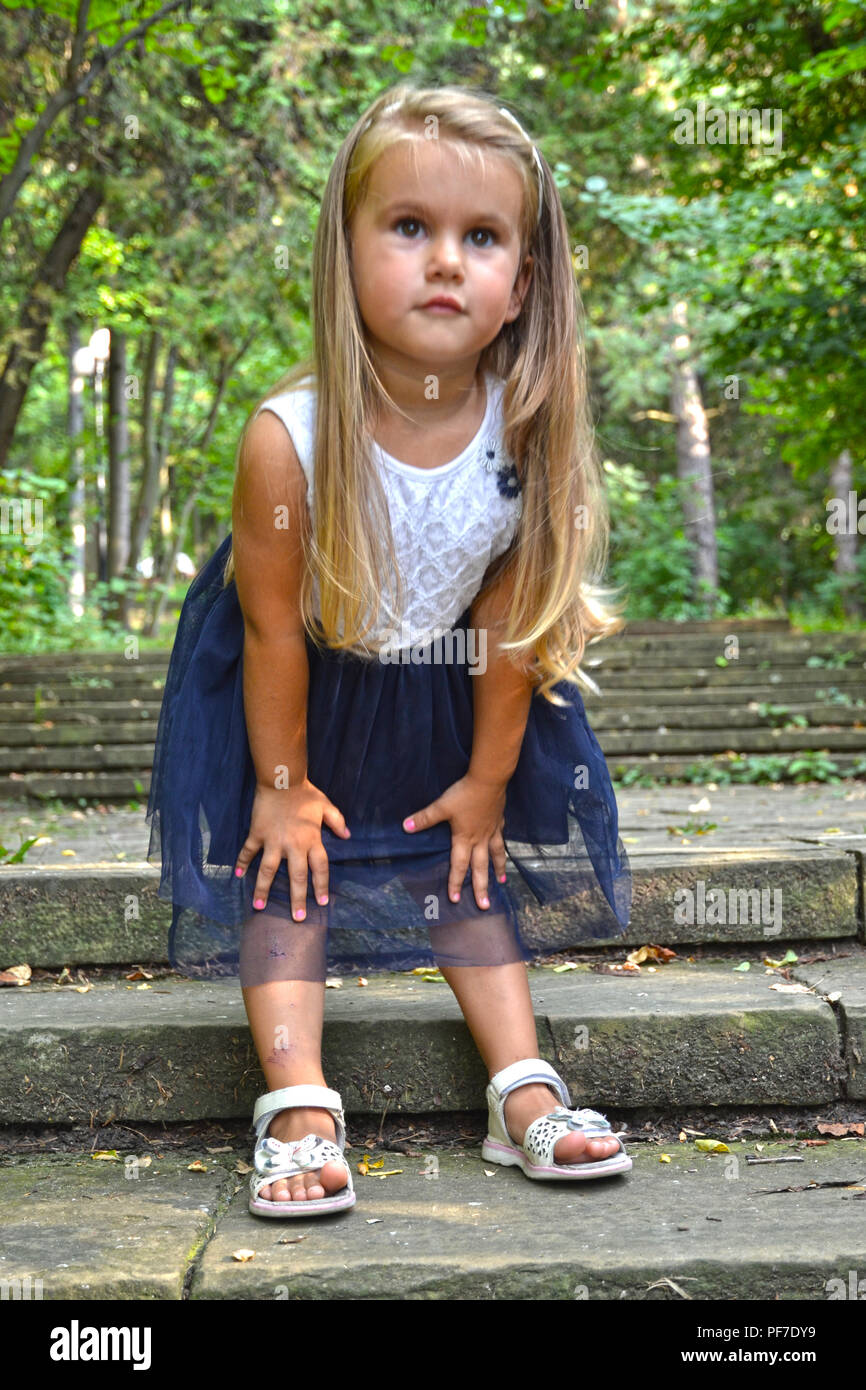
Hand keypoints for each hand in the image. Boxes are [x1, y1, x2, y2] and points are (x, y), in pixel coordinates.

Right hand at [235, 779, 350, 918]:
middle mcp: (293, 845)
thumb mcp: (326, 806)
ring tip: (259, 908)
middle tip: (297, 918)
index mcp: (311, 840)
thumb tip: (347, 835)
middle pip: (296, 877)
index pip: (319, 869)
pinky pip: (248, 852)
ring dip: (263, 890)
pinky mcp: (257, 834)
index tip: (322, 903)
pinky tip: (238, 876)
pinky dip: (242, 863)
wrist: (282, 779)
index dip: (321, 886)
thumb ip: (337, 821)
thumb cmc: (305, 793)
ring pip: (268, 871)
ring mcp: (273, 841)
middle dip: (298, 899)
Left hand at [402, 772, 507, 910]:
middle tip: (485, 906)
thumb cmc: (465, 794)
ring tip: (501, 883)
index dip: (455, 883)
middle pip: (480, 868)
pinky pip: (501, 839)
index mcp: (464, 838)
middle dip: (481, 888)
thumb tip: (405, 827)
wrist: (489, 780)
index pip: (459, 866)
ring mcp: (491, 831)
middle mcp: (480, 839)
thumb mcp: (442, 806)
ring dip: (498, 870)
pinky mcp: (499, 821)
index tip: (455, 900)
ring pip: (496, 855)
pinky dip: (502, 849)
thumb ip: (424, 818)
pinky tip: (503, 852)